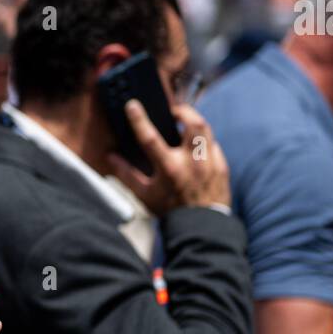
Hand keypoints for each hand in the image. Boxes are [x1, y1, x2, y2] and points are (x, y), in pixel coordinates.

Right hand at [106, 100, 230, 215]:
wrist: (201, 228)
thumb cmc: (170, 211)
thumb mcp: (144, 194)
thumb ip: (126, 174)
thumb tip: (110, 157)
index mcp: (169, 168)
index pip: (150, 137)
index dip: (139, 119)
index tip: (133, 105)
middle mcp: (192, 162)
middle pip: (192, 123)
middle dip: (182, 111)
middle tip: (173, 111)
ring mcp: (210, 163)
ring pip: (206, 129)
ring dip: (194, 122)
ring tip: (184, 124)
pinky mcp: (222, 167)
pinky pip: (214, 146)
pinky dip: (204, 142)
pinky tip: (196, 148)